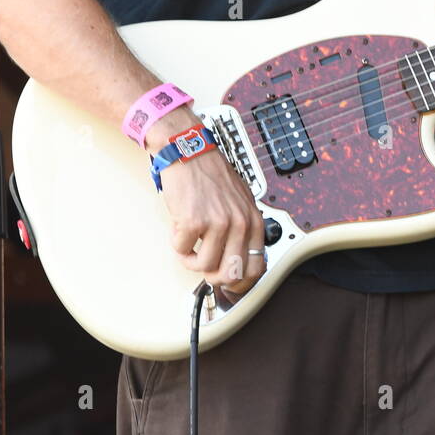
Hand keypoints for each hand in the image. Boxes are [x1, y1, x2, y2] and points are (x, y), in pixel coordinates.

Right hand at [148, 112, 265, 293]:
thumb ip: (242, 227)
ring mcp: (217, 223)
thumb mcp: (239, 199)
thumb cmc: (211, 172)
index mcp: (253, 219)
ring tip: (188, 242)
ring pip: (205, 267)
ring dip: (191, 260)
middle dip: (214, 278)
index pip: (257, 268)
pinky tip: (180, 228)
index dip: (241, 284)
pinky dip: (178, 244)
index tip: (229, 285)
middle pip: (232, 275)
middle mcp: (239, 223)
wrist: (188, 149)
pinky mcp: (193, 221)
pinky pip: (182, 251)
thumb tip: (239, 259)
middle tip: (204, 266)